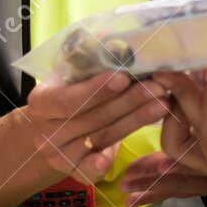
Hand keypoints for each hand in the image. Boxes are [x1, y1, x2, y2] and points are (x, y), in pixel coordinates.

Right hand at [18, 71, 170, 185]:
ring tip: (164, 103)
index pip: (68, 98)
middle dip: (129, 100)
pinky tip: (120, 153)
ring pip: (103, 136)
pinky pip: (90, 170)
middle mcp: (46, 131)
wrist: (50, 131)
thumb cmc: (69, 95)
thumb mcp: (71, 75)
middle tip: (158, 86)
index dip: (95, 89)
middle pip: (93, 117)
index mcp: (42, 101)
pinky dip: (103, 163)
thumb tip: (108, 35)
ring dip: (136, 120)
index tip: (123, 77)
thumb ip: (87, 58)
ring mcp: (59, 154)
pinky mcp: (73, 171)